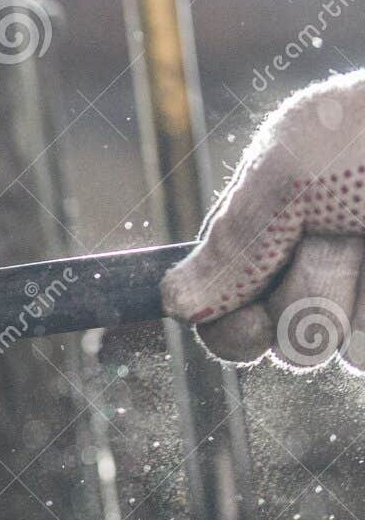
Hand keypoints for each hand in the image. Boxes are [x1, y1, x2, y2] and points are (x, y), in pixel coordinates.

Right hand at [161, 70, 364, 367]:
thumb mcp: (293, 166)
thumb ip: (234, 236)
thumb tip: (174, 303)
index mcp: (277, 230)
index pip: (223, 315)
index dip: (229, 330)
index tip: (245, 326)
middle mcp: (324, 268)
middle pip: (283, 343)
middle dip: (311, 296)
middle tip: (346, 235)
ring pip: (347, 353)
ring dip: (363, 299)